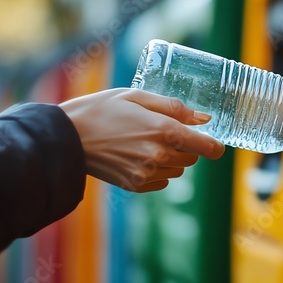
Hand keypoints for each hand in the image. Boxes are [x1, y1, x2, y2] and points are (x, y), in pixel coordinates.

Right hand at [59, 88, 223, 191]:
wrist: (67, 137)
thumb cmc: (102, 110)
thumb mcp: (137, 97)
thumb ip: (174, 107)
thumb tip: (203, 118)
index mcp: (163, 130)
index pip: (207, 147)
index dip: (214, 145)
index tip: (213, 142)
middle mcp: (159, 154)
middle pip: (192, 158)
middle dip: (186, 146)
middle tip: (162, 132)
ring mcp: (147, 172)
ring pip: (178, 170)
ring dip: (171, 158)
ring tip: (145, 142)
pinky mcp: (136, 185)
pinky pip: (162, 180)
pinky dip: (157, 170)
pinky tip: (137, 156)